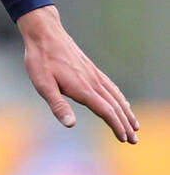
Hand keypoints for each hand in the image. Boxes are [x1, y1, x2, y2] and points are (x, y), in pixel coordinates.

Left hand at [18, 5, 138, 143]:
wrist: (45, 34)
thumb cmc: (40, 60)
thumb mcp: (43, 85)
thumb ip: (58, 105)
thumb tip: (71, 125)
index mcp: (82, 89)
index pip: (106, 111)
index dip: (116, 126)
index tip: (124, 139)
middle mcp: (92, 82)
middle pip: (115, 106)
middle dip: (126, 124)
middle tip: (134, 140)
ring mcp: (94, 74)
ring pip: (116, 96)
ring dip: (126, 112)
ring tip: (134, 125)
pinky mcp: (91, 69)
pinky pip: (111, 86)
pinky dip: (120, 98)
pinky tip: (122, 102)